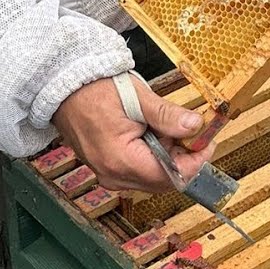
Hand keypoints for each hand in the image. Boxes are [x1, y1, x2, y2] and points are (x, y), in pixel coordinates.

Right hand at [52, 76, 214, 191]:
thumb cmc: (95, 90)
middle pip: (164, 180)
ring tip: (163, 125)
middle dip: (182, 157)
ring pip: (153, 177)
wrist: (64, 88)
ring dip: (167, 155)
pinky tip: (150, 132)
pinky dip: (152, 155)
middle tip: (188, 130)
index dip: (195, 161)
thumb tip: (196, 127)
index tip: (206, 142)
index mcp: (121, 161)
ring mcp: (109, 174)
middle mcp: (114, 175)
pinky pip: (139, 170)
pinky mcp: (107, 168)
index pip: (171, 176)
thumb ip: (168, 116)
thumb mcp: (138, 99)